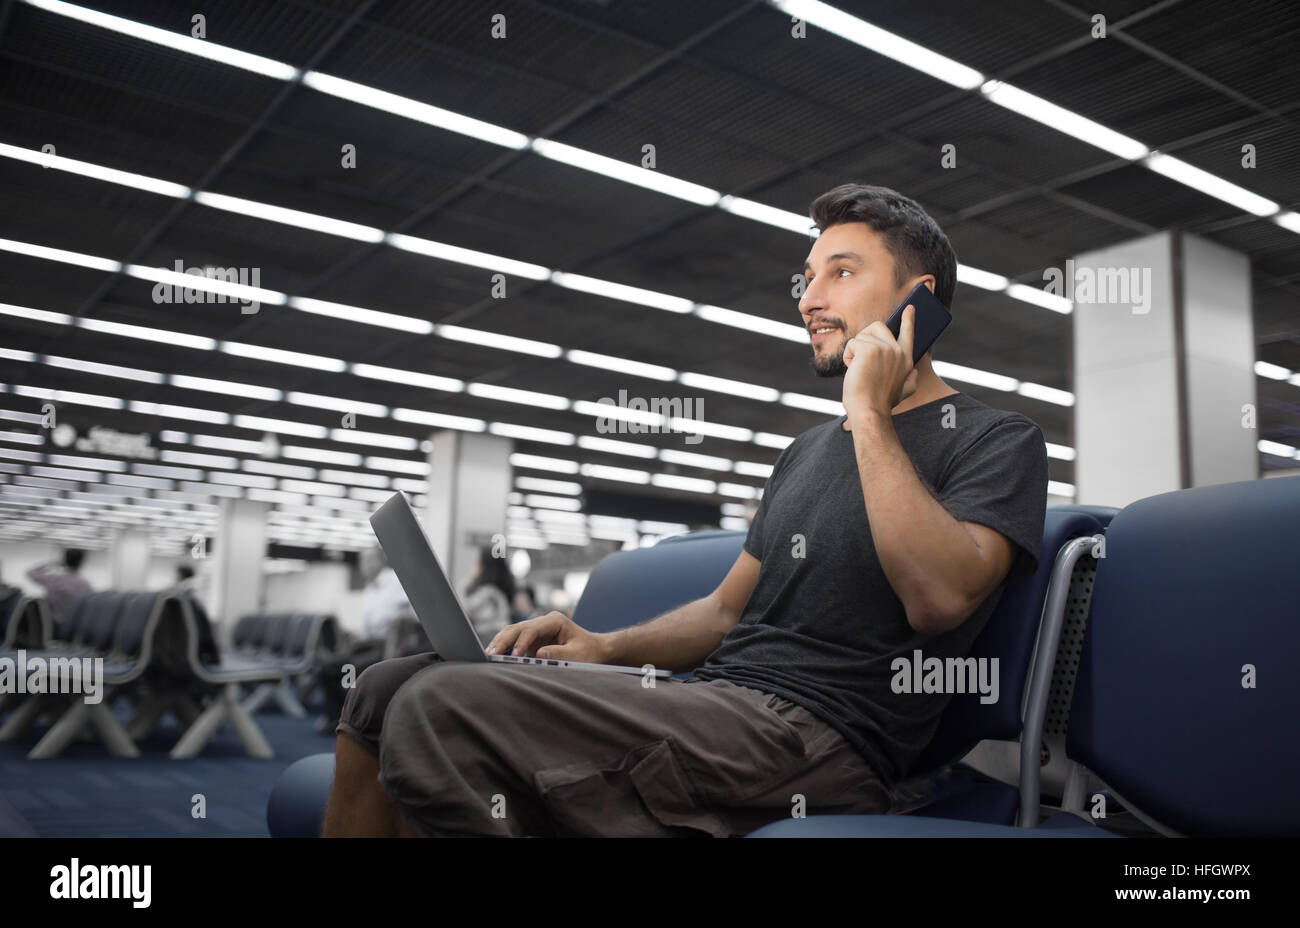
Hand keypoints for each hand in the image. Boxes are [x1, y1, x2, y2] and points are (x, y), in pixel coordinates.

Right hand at [485, 611, 609, 662]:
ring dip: (501, 642)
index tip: (514, 656)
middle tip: (490, 653)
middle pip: (518, 628)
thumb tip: (539, 654)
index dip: (521, 642)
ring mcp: (537, 630)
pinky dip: (505, 648)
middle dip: (504, 640)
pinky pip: (515, 641)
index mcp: (554, 620)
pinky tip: (495, 656)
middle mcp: (543, 622)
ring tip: (488, 654)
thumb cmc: (589, 652)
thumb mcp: (578, 655)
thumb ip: (560, 654)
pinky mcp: (533, 640)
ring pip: (513, 632)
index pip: (532, 629)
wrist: (596, 650)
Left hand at [841, 303, 917, 427]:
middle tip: (861, 362)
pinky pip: (852, 344)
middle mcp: (898, 351)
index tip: (910, 307)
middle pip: (877, 327)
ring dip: (855, 352)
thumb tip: (916, 373)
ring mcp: (885, 348)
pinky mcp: (869, 349)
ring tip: (859, 370)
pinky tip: (853, 370)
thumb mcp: (902, 392)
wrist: (869, 410)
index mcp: (906, 360)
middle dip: (864, 340)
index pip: (908, 333)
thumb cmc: (880, 404)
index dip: (908, 319)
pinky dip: (848, 357)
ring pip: (862, 336)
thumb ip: (910, 381)